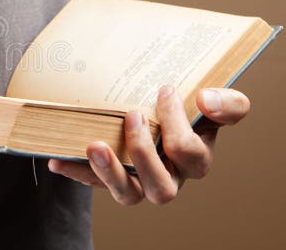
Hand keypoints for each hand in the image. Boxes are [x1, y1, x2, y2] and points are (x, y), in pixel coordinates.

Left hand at [48, 85, 249, 204]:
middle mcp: (169, 178)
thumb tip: (207, 100)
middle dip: (144, 153)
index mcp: (196, 160)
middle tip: (133, 114)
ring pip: (127, 195)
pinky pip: (93, 183)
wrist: (159, 109)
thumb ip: (228, 103)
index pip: (192, 153)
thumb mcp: (216, 102)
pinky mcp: (111, 177)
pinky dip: (75, 171)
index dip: (179, 125)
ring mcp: (138, 181)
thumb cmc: (190, 108)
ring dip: (109, 172)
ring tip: (94, 146)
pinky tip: (57, 158)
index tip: (164, 90)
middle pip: (162, 189)